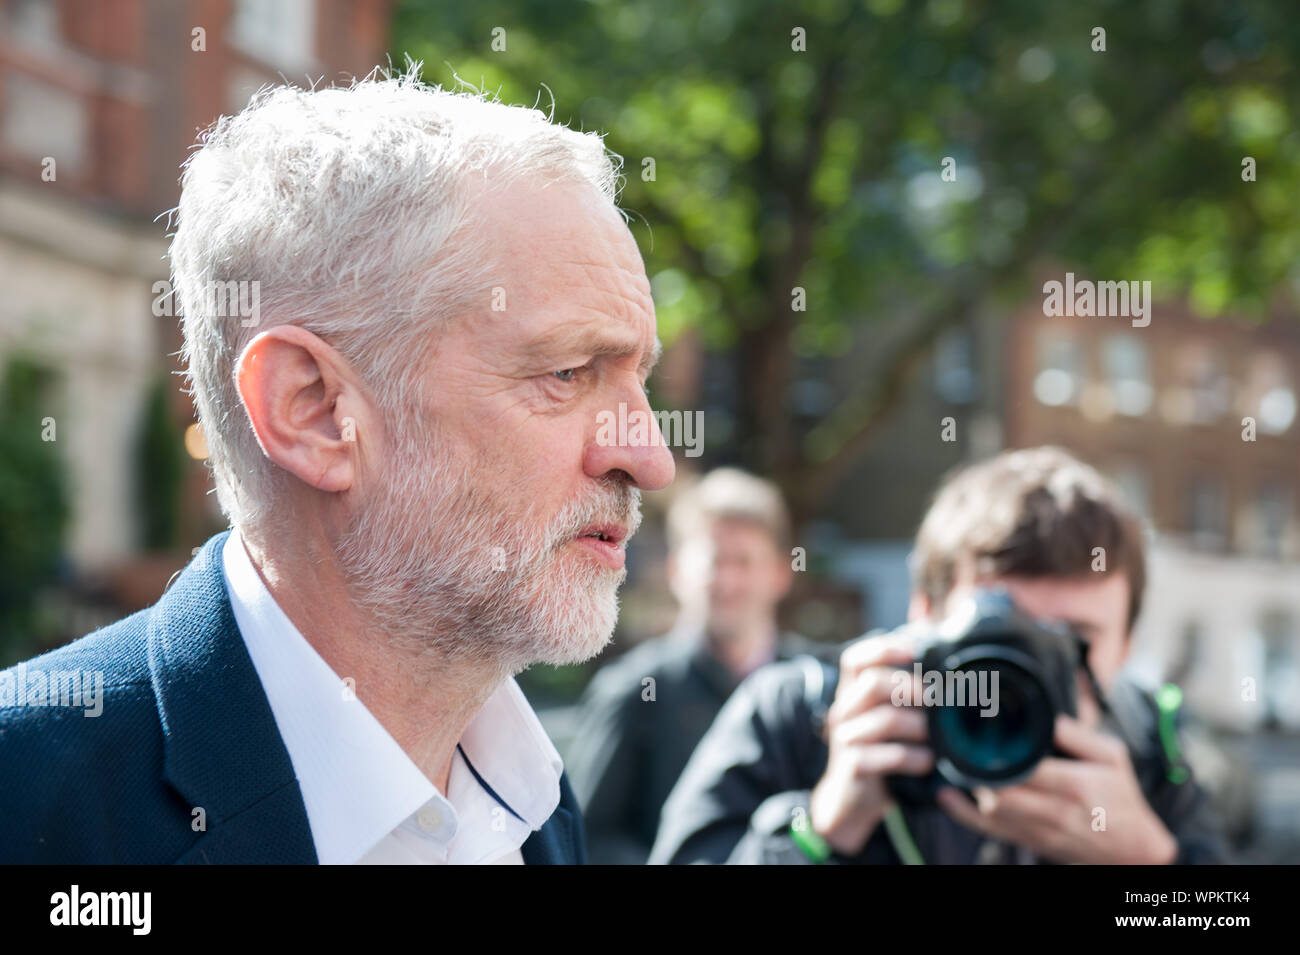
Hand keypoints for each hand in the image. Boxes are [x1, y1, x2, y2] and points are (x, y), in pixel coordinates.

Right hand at [809, 629, 933, 855]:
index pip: (855, 659)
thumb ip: (904, 679)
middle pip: (872, 683)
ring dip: (918, 726)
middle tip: (936, 699)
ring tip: (935, 736)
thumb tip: (923, 623)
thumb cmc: (880, 748)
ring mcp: (846, 738)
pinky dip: (915, 758)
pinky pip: (890, 756)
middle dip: (910, 688)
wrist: (852, 798)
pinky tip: (928, 761)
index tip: (914, 651)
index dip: (882, 649)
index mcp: (852, 692)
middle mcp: (845, 710)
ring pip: (884, 719)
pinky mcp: (854, 765)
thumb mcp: (888, 713)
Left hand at [935, 714, 1178, 863]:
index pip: (1026, 769)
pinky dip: (966, 815)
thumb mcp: (1114, 758)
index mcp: (1076, 785)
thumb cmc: (1122, 798)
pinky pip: (992, 831)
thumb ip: (1080, 736)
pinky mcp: (1033, 843)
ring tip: (947, 766)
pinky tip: (948, 797)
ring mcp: (1042, 832)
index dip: (997, 755)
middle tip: (954, 747)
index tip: (975, 734)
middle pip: (1002, 793)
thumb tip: (1048, 718)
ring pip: (991, 814)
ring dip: (966, 792)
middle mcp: (1056, 811)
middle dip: (976, 773)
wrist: (1134, 850)